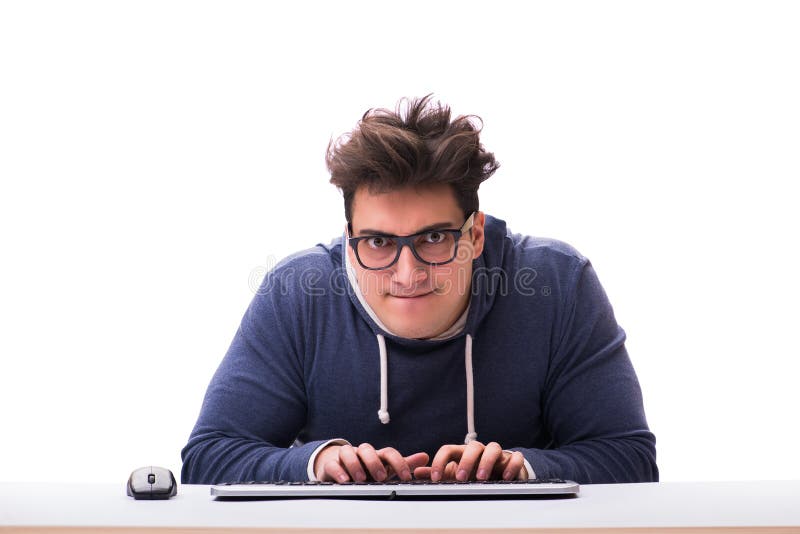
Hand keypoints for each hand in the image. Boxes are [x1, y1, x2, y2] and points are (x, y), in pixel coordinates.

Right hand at [314, 443, 428, 482]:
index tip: (405, 477)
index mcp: (377, 454)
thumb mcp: (386, 467)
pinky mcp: (332, 464)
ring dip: (355, 464)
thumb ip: (403, 463)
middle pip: (367, 449)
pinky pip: (333, 464)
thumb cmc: (366, 468)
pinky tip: (344, 480)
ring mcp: (346, 457)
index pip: (389, 452)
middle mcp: (361, 453)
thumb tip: (425, 457)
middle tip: (381, 477)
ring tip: (360, 478)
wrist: (339, 465)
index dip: (399, 463)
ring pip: (348, 452)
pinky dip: (338, 471)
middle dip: (374, 462)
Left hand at [414, 441, 526, 481]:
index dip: (439, 462)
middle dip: (466, 462)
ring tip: (482, 477)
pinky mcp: (512, 460)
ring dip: (487, 461)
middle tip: (461, 478)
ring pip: (493, 447)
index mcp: (462, 452)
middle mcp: (479, 450)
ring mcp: (497, 454)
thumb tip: (417, 472)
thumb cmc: (475, 472)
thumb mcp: (454, 473)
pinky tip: (505, 477)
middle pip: (472, 446)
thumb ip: (437, 472)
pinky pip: (515, 458)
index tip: (435, 478)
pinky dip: (511, 465)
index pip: (448, 449)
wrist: (500, 472)